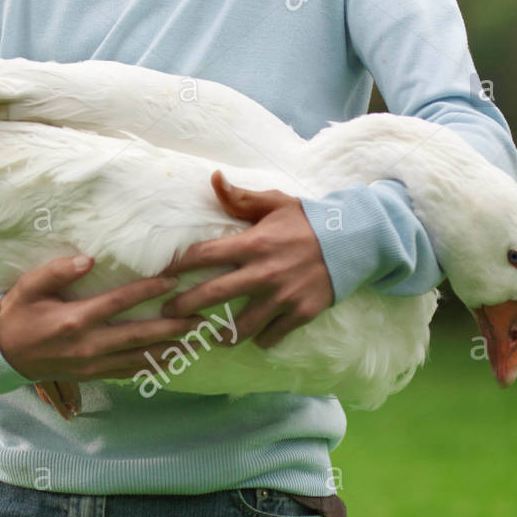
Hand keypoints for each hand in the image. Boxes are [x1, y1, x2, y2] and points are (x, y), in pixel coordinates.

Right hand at [0, 253, 209, 420]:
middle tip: (203, 320)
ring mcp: (92, 365)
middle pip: (140, 336)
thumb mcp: (28, 286)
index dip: (148, 292)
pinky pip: (129, 373)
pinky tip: (174, 360)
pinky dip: (154, 367)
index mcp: (74, 320)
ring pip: (140, 360)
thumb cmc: (16, 314)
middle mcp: (88, 346)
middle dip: (174, 328)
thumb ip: (57, 270)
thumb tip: (89, 259)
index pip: (119, 303)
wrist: (0, 353)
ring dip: (172, 351)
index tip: (174, 281)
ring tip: (199, 342)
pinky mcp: (93, 376)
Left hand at [159, 171, 333, 348]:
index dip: (178, 265)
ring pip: (240, 326)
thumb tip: (213, 178)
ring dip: (219, 333)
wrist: (355, 240)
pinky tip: (251, 335)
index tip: (161, 273)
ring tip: (207, 335)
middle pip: (212, 296)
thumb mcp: (275, 202)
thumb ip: (241, 197)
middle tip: (167, 314)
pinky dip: (259, 338)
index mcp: (253, 243)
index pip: (204, 256)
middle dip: (184, 307)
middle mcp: (264, 272)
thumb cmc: (308, 221)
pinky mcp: (301, 313)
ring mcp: (283, 296)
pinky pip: (271, 336)